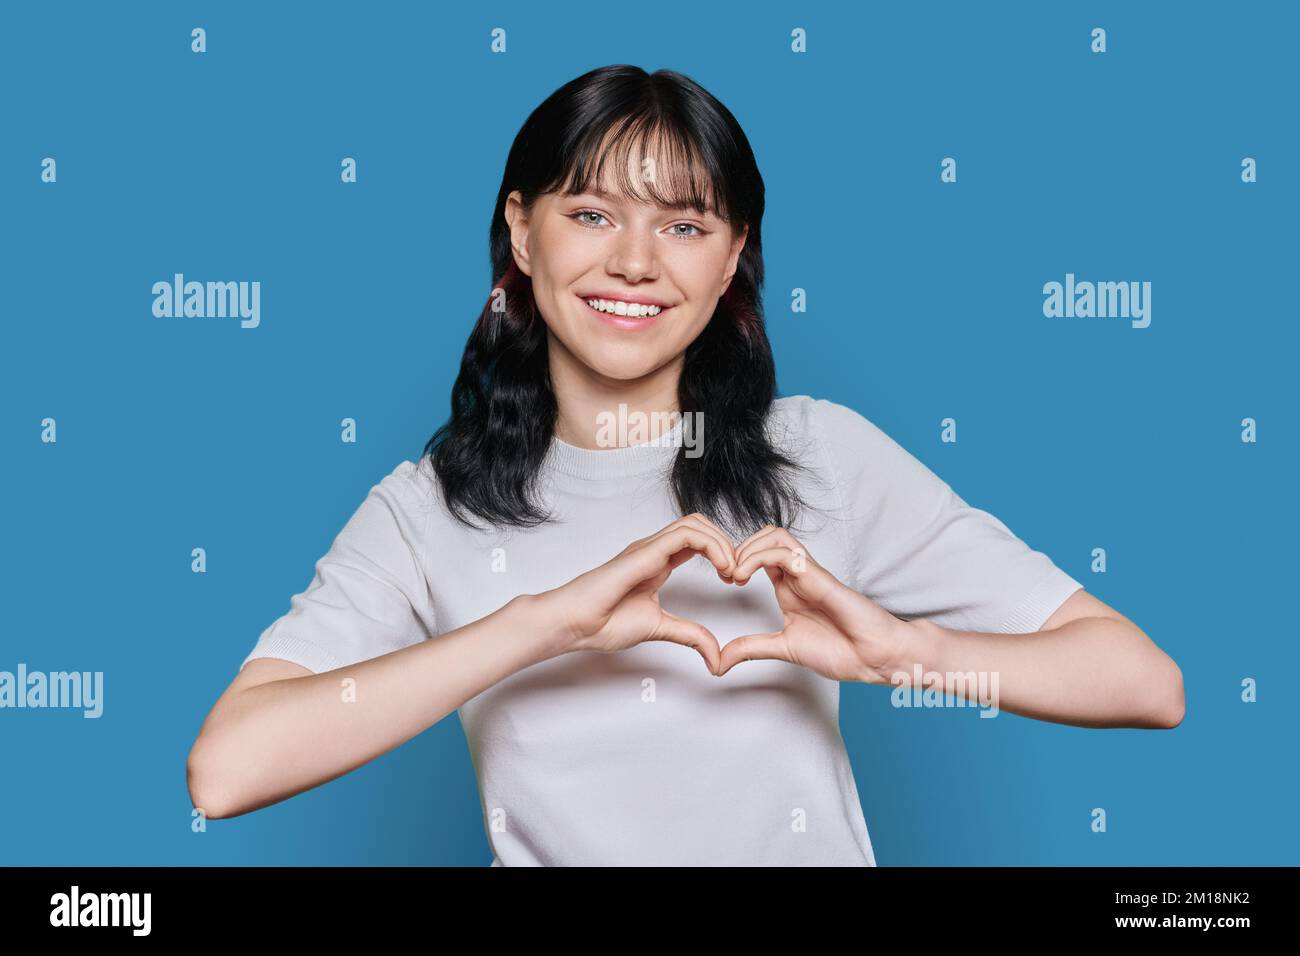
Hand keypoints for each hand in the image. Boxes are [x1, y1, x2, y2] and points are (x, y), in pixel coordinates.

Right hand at [539, 513, 739, 674]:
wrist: (574, 624)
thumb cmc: (601, 621)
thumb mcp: (660, 628)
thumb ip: (689, 635)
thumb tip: (714, 654)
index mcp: (657, 563)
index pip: (697, 540)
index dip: (722, 553)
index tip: (734, 580)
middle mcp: (653, 550)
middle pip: (700, 525)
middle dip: (727, 543)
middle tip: (738, 573)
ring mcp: (647, 548)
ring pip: (695, 523)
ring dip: (722, 543)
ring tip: (732, 570)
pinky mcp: (644, 553)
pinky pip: (684, 535)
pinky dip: (711, 545)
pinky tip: (722, 568)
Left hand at [716, 525, 911, 682]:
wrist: (875, 658)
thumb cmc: (843, 651)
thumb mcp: (783, 648)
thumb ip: (752, 648)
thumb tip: (720, 660)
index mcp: (789, 588)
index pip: (758, 554)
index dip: (736, 560)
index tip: (721, 581)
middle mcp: (797, 576)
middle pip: (765, 536)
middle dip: (738, 548)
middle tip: (724, 574)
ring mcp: (808, 573)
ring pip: (775, 536)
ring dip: (747, 548)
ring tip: (734, 574)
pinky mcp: (818, 577)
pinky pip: (785, 553)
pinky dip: (757, 558)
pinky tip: (744, 577)